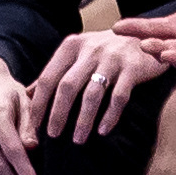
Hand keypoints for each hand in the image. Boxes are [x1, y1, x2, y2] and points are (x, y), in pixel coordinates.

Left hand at [25, 30, 166, 144]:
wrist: (145, 35)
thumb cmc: (106, 50)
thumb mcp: (78, 53)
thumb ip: (56, 71)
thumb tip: (29, 94)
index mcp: (72, 46)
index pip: (49, 78)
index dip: (39, 104)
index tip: (34, 127)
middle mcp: (91, 49)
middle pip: (67, 86)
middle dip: (58, 114)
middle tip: (52, 136)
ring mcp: (113, 58)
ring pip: (92, 93)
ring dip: (83, 119)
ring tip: (77, 139)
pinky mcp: (133, 67)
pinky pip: (119, 97)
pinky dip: (110, 116)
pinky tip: (103, 131)